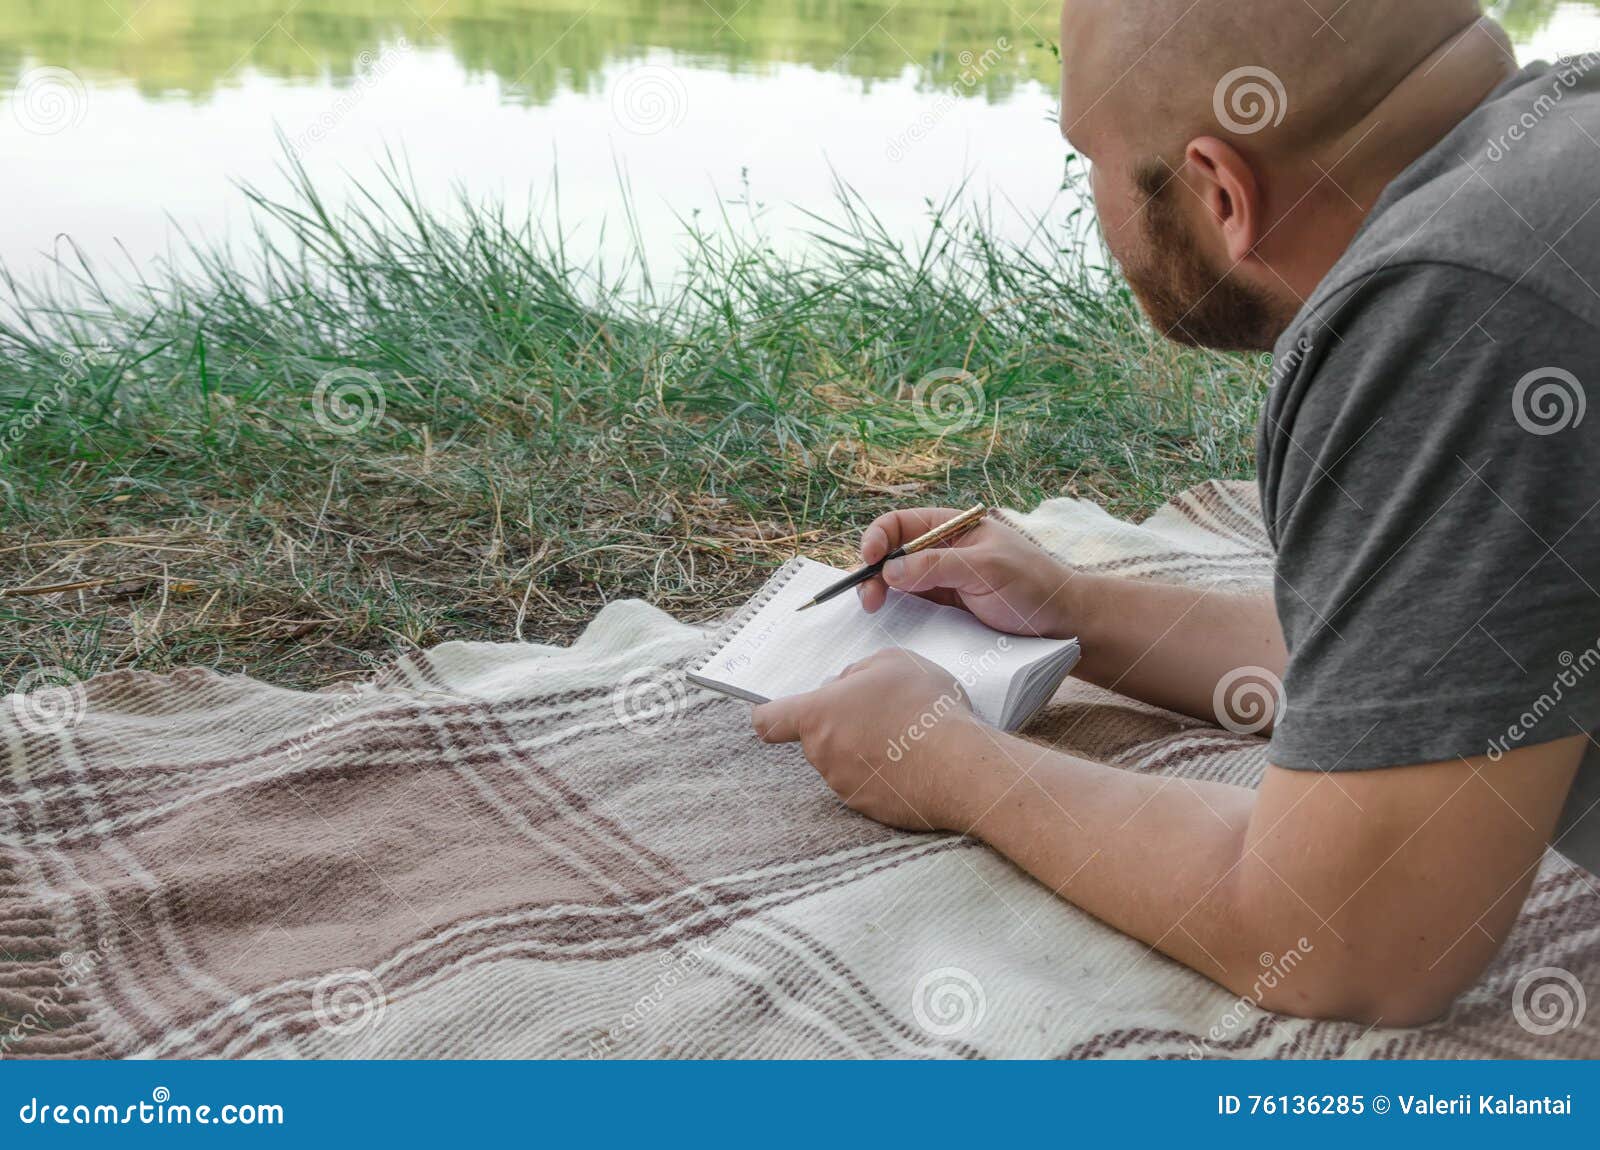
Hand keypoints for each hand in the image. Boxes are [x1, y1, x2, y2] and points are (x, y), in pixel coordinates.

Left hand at [751, 649, 992, 832]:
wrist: (958, 765)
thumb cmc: (924, 708)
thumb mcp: (893, 662)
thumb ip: (858, 671)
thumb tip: (846, 684)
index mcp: (818, 715)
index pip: (769, 721)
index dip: (771, 717)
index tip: (778, 717)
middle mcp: (822, 754)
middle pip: (818, 738)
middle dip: (841, 725)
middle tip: (881, 712)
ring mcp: (844, 786)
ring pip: (844, 761)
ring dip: (864, 749)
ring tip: (905, 736)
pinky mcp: (868, 809)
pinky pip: (867, 785)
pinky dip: (883, 774)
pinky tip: (913, 762)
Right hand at [859, 508, 1076, 637]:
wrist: (1065, 624)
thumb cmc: (1033, 587)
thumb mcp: (986, 569)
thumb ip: (937, 566)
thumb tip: (889, 571)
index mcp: (953, 528)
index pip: (902, 523)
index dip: (879, 537)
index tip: (869, 560)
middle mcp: (944, 550)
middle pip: (892, 553)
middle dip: (873, 570)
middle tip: (870, 599)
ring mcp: (944, 580)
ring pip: (897, 581)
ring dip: (880, 592)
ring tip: (875, 609)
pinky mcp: (946, 608)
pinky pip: (912, 605)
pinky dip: (895, 609)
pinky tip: (889, 619)